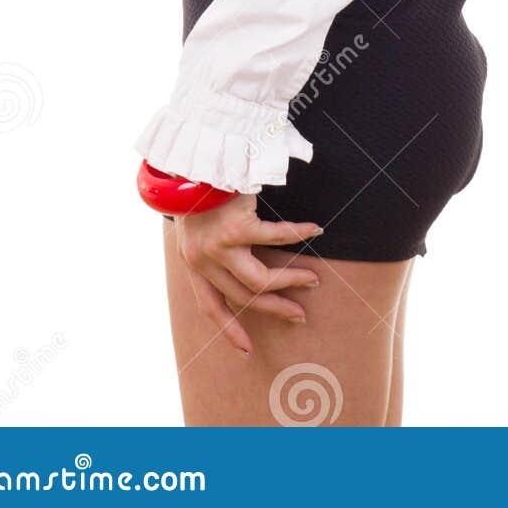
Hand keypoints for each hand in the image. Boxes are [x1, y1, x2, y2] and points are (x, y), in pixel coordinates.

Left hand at [172, 194, 322, 355]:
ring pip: (260, 279)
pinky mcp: (236, 226)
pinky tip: (314, 230)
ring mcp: (218, 246)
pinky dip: (297, 234)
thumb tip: (242, 260)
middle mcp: (202, 260)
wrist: (194, 156)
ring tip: (312, 279)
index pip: (210, 307)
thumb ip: (214, 246)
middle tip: (299, 314)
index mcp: (192, 263)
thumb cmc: (201, 185)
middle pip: (244, 297)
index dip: (229, 329)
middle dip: (275, 307)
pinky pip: (275, 237)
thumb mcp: (198, 223)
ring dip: (290, 280)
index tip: (247, 350)